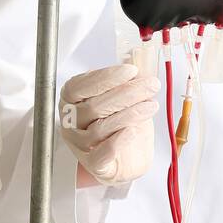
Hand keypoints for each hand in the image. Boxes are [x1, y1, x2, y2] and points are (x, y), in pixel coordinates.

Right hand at [59, 64, 157, 185]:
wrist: (125, 157)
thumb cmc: (120, 122)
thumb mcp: (123, 96)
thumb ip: (127, 79)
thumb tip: (140, 58)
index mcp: (72, 99)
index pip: (80, 86)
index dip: (106, 77)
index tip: (132, 71)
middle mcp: (71, 122)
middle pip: (94, 107)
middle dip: (126, 94)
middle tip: (151, 85)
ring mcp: (79, 145)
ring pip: (100, 128)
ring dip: (130, 114)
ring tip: (151, 105)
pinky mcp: (94, 164)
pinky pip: (102, 153)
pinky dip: (119, 141)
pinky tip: (134, 131)